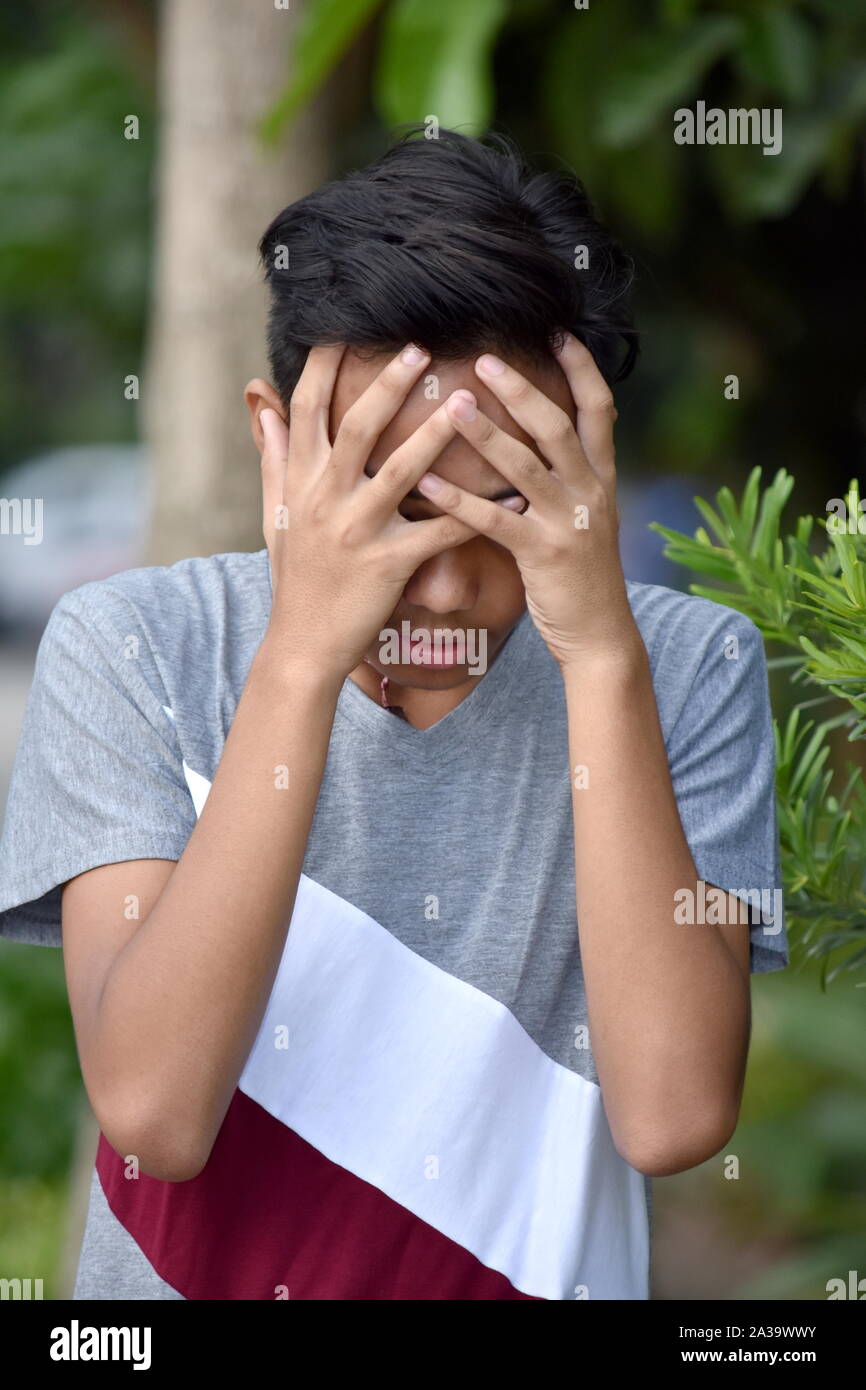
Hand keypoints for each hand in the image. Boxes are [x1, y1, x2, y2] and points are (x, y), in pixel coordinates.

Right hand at [260, 343, 478, 681]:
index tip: (345, 326)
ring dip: (434, 435)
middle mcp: (325, 499)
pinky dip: (474, 513)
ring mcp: (356, 532)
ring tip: (467, 403)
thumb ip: (273, 454)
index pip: (306, 408)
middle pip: (356, 428)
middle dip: (387, 384)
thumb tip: (259, 400)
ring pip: (399, 472)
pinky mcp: (388, 564)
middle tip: (420, 347)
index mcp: (300, 481)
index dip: (324, 364)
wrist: (304, 643)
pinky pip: (437, 532)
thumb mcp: (274, 511)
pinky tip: (510, 496)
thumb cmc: (295, 574)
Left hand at [414, 334, 639, 670]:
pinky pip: (497, 522)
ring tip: (454, 405)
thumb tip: (539, 434)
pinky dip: (461, 502)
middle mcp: (590, 491)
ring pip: (528, 467)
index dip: (581, 368)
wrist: (600, 634)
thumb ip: (567, 475)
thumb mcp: (585, 515)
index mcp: (601, 476)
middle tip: (485, 358)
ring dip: (488, 435)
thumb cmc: (581, 573)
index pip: (599, 408)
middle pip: (558, 426)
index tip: (557, 330)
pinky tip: (430, 485)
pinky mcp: (544, 555)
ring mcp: (569, 523)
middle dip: (522, 390)